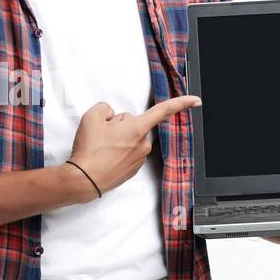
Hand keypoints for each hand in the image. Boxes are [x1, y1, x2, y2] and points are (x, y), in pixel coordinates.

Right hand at [64, 94, 201, 198]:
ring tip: (102, 148)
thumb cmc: (89, 150)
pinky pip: (128, 152)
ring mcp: (139, 158)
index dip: (181, 103)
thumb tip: (112, 116)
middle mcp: (143, 144)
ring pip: (131, 139)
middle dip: (121, 126)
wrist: (84, 179)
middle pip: (135, 124)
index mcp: (137, 129)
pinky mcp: (133, 170)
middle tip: (103, 135)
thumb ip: (106, 108)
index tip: (196, 100)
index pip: (163, 111)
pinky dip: (118, 152)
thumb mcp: (91, 117)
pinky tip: (105, 156)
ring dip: (119, 140)